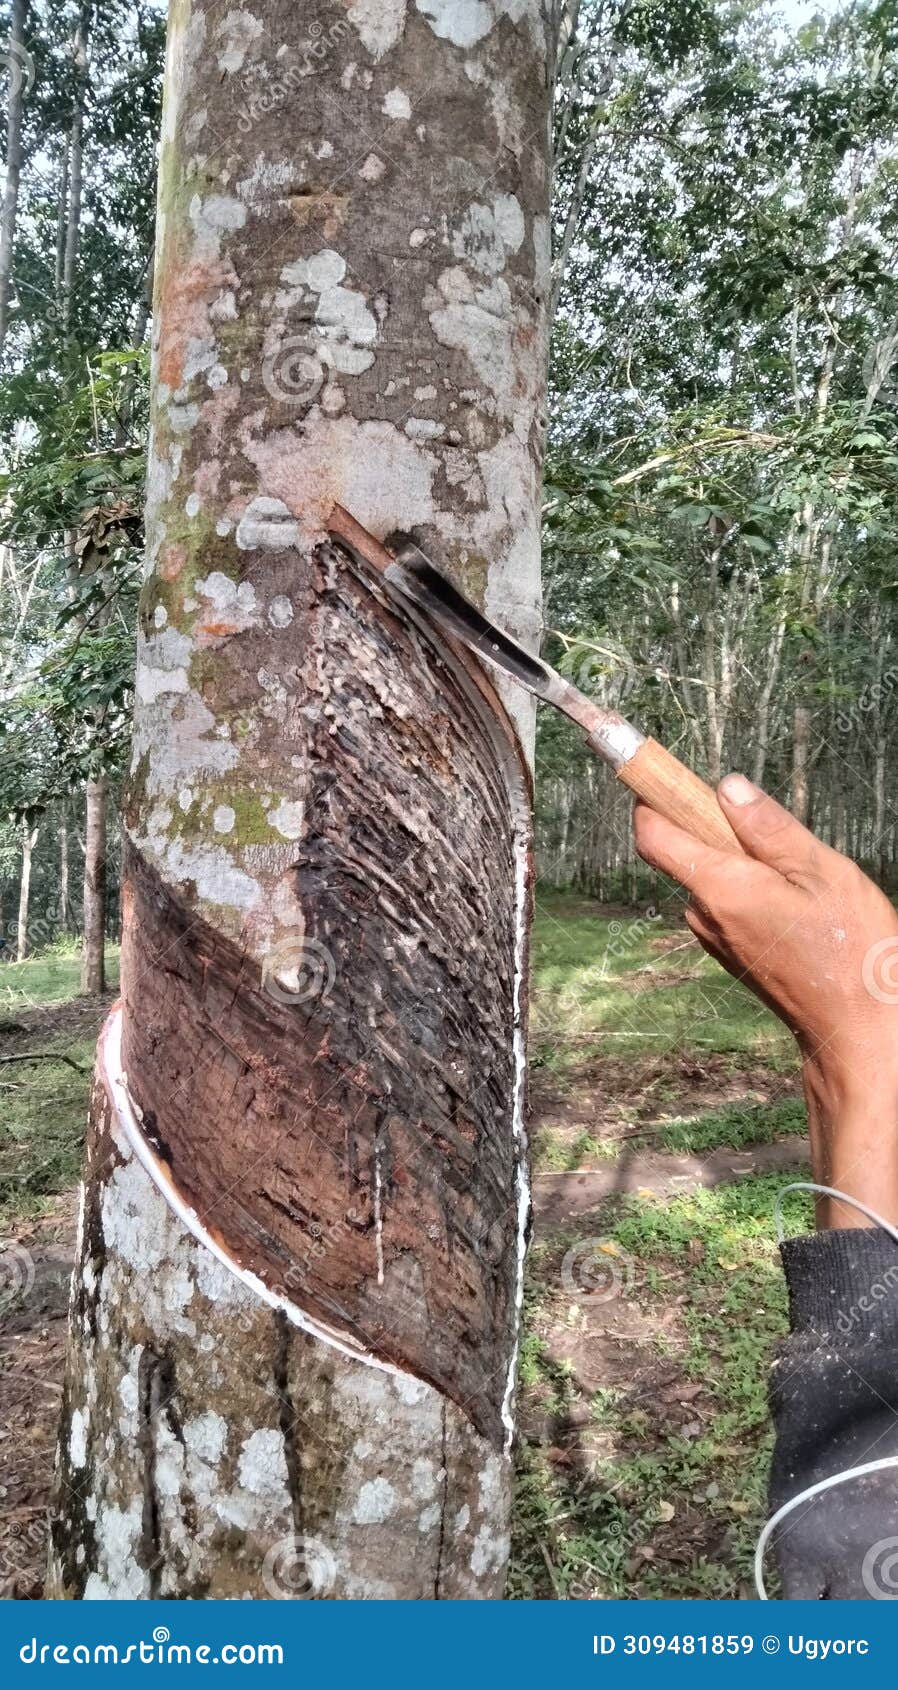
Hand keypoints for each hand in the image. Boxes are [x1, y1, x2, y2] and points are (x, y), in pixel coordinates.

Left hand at [634, 772, 897, 1228]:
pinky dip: (744, 885)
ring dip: (734, 857)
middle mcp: (704, 913)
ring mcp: (714, 936)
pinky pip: (722, 900)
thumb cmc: (851, 949)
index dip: (648, 795)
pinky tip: (792, 900)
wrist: (858, 1028)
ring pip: (706, 874)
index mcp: (720, 887)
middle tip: (766, 825)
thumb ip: (769, 827)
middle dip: (708, 822)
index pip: (652, 833)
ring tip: (796, 874)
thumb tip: (726, 788)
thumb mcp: (821, 870)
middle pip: (679, 848)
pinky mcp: (730, 951)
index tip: (654, 768)